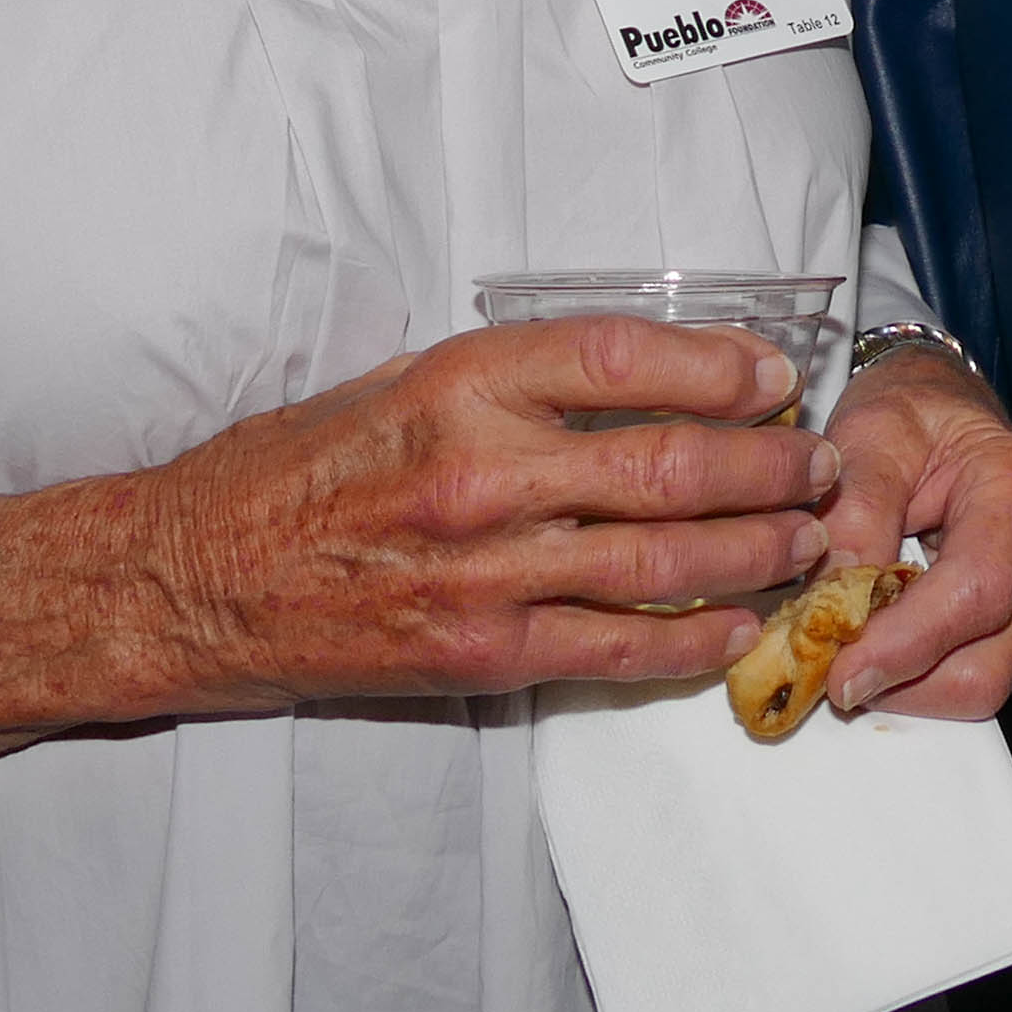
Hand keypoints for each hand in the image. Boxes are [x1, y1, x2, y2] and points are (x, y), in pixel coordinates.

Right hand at [0, 315, 839, 808]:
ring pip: (665, 557)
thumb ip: (518, 379)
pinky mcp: (478, 654)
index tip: (778, 375)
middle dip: (771, 466)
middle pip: (673, 463)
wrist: (189, 578)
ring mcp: (484, 571)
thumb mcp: (403, 381)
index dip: (724, 364)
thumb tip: (650, 373)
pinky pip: (617, 648)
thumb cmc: (296, 471)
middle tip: (822, 462)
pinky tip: (741, 625)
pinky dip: (693, 638)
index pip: (628, 357)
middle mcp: (481, 470)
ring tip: (808, 538)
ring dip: (757, 549)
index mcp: (462, 382)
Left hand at [815, 344, 1011, 717]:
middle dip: (901, 681)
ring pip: (979, 685)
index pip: (977, 593)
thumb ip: (854, 511)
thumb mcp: (869, 435)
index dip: (907, 645)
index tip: (838, 673)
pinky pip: (967, 679)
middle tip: (826, 660)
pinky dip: (912, 679)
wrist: (946, 412)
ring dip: (903, 686)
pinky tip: (874, 639)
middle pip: (988, 666)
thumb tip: (831, 604)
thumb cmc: (910, 415)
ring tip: (848, 641)